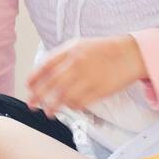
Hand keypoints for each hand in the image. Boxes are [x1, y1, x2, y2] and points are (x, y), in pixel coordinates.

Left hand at [25, 35, 147, 116]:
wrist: (130, 54)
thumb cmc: (103, 50)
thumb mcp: (80, 45)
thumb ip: (62, 56)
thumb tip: (44, 72)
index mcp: (71, 50)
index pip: (45, 66)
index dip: (35, 79)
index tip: (29, 87)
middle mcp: (77, 64)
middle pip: (51, 83)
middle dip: (38, 96)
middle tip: (32, 105)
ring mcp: (88, 77)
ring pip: (63, 97)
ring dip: (53, 106)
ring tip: (48, 113)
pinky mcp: (99, 90)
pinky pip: (80, 102)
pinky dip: (72, 107)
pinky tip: (69, 107)